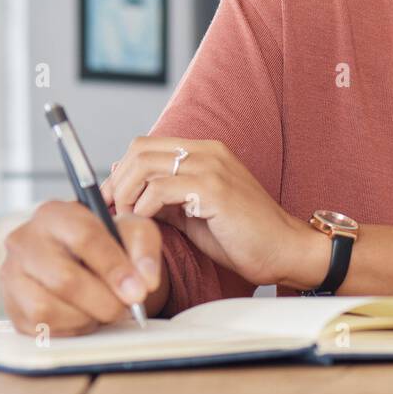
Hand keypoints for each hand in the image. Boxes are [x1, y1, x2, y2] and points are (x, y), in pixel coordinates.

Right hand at [1, 201, 161, 336]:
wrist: (86, 261)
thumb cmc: (109, 242)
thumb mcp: (134, 232)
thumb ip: (144, 249)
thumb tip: (144, 281)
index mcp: (55, 214)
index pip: (84, 237)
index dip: (114, 267)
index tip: (137, 290)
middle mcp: (25, 241)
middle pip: (64, 279)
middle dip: (104, 300)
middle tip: (127, 307)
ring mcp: (12, 274)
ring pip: (47, 308)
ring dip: (86, 316)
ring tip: (104, 308)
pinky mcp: (11, 306)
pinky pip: (41, 327)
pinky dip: (71, 328)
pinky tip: (86, 315)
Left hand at [100, 136, 309, 286]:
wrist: (283, 249)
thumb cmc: (242, 235)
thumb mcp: (194, 213)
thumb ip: (165, 197)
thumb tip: (126, 188)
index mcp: (205, 151)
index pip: (146, 145)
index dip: (121, 171)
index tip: (109, 199)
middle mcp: (208, 151)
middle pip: (140, 149)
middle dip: (116, 182)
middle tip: (110, 211)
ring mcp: (212, 167)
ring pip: (145, 164)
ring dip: (126, 194)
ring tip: (128, 220)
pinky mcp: (214, 190)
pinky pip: (160, 190)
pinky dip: (143, 208)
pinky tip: (148, 224)